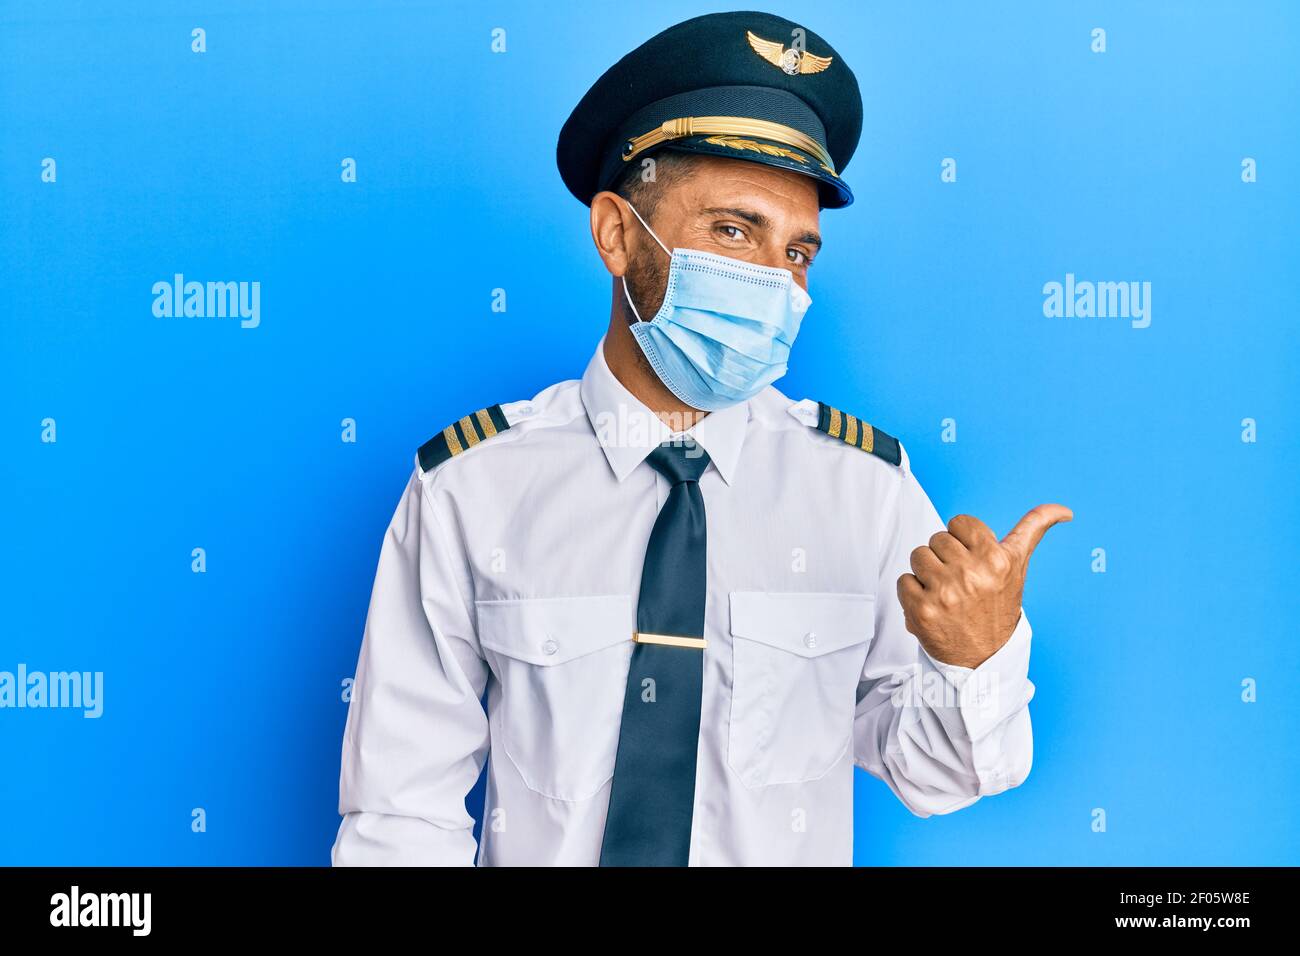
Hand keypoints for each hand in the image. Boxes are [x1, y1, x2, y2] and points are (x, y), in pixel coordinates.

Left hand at [897, 504, 1072, 668]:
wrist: (984, 658)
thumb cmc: (998, 606)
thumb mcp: (1019, 566)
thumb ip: (1034, 529)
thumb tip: (1065, 510)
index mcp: (996, 559)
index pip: (959, 522)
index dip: (962, 540)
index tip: (971, 560)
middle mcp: (972, 574)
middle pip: (937, 539)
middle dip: (945, 557)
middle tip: (959, 582)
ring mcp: (945, 592)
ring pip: (917, 556)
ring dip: (926, 573)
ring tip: (944, 592)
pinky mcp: (922, 610)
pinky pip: (903, 580)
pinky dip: (912, 593)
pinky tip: (931, 606)